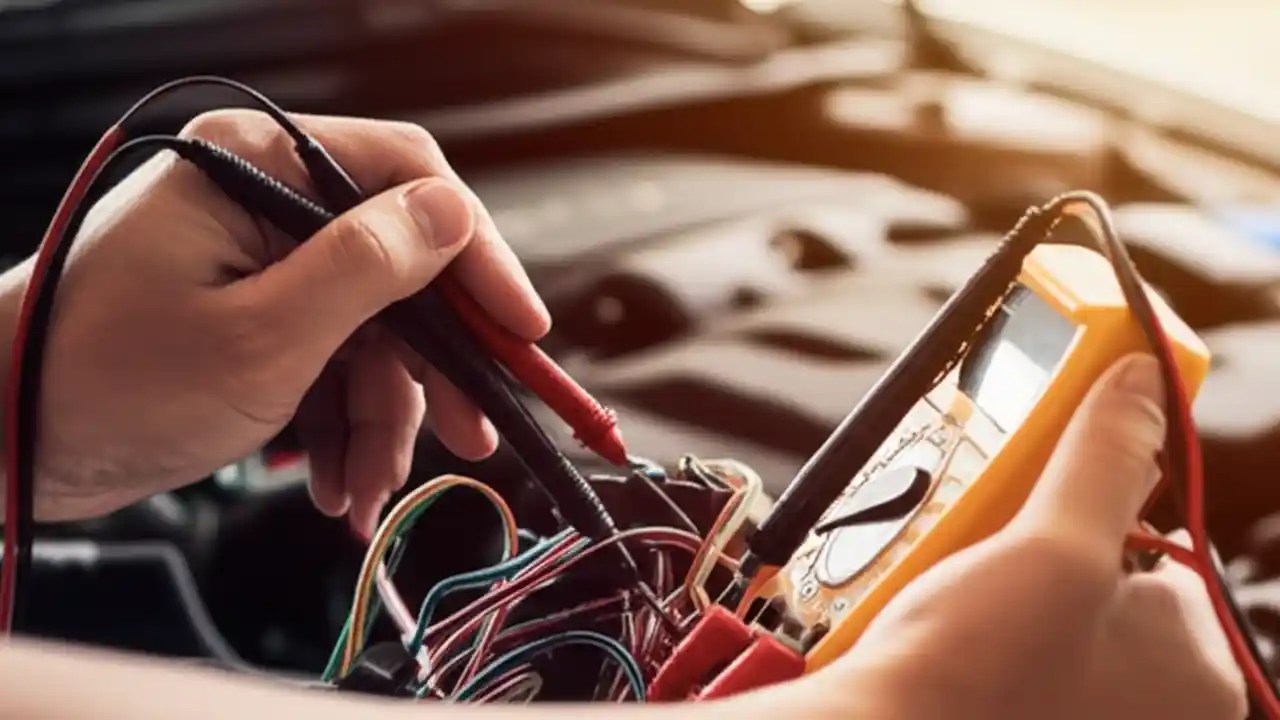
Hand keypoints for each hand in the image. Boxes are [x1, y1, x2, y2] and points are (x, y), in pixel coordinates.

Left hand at [3, 110, 549, 534]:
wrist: (7, 445)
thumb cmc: (106, 379)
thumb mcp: (262, 334)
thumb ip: (368, 268)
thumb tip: (453, 216)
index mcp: (260, 168)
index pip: (407, 180)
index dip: (476, 254)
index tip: (521, 328)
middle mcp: (267, 203)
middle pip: (400, 269)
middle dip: (436, 368)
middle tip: (477, 433)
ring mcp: (263, 263)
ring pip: (374, 332)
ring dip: (385, 418)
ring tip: (370, 490)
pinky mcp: (257, 316)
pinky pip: (335, 362)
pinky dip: (346, 426)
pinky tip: (340, 485)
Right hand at [757, 353, 1246, 718]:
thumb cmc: (974, 676)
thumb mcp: (1052, 546)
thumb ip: (1105, 459)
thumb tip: (1144, 384)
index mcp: (1195, 675)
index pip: (1164, 554)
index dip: (1092, 512)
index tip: (1036, 489)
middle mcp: (1149, 711)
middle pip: (1093, 584)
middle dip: (1029, 550)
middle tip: (978, 539)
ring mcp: (1077, 718)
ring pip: (1038, 615)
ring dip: (987, 580)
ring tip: (942, 578)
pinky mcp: (1012, 717)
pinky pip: (1001, 653)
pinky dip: (965, 626)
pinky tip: (929, 622)